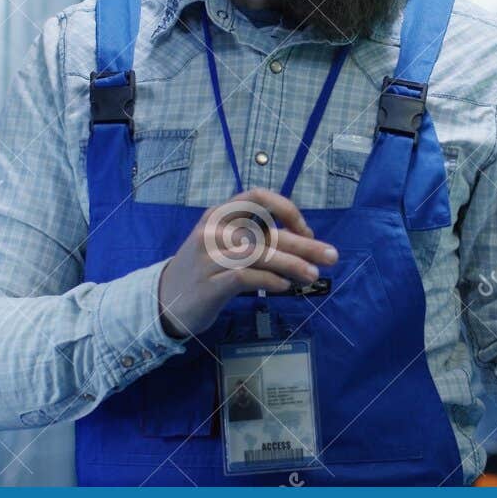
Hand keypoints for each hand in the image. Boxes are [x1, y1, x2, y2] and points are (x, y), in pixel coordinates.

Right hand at [156, 188, 338, 338]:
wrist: (164, 300)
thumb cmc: (204, 271)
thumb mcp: (225, 245)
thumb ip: (256, 241)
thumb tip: (305, 244)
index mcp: (219, 214)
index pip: (258, 197)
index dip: (287, 209)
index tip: (306, 229)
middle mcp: (214, 230)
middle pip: (267, 232)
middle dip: (305, 243)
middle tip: (332, 256)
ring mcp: (209, 256)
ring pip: (260, 254)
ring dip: (293, 264)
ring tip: (313, 275)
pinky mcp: (209, 284)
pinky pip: (247, 277)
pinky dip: (270, 281)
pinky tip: (285, 287)